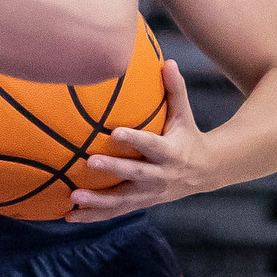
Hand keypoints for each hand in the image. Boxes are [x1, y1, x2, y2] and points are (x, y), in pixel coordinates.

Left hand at [70, 59, 211, 220]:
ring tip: (73, 198)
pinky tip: (69, 216)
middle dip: (113, 169)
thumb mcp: (184, 114)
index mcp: (171, 152)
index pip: (152, 145)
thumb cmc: (187, 135)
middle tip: (89, 162)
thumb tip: (166, 60)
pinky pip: (116, 212)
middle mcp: (161, 176)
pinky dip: (94, 215)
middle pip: (136, 175)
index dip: (135, 140)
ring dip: (98, 202)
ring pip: (123, 201)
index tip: (115, 132)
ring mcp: (151, 194)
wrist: (207, 172)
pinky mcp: (142, 203)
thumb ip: (174, 89)